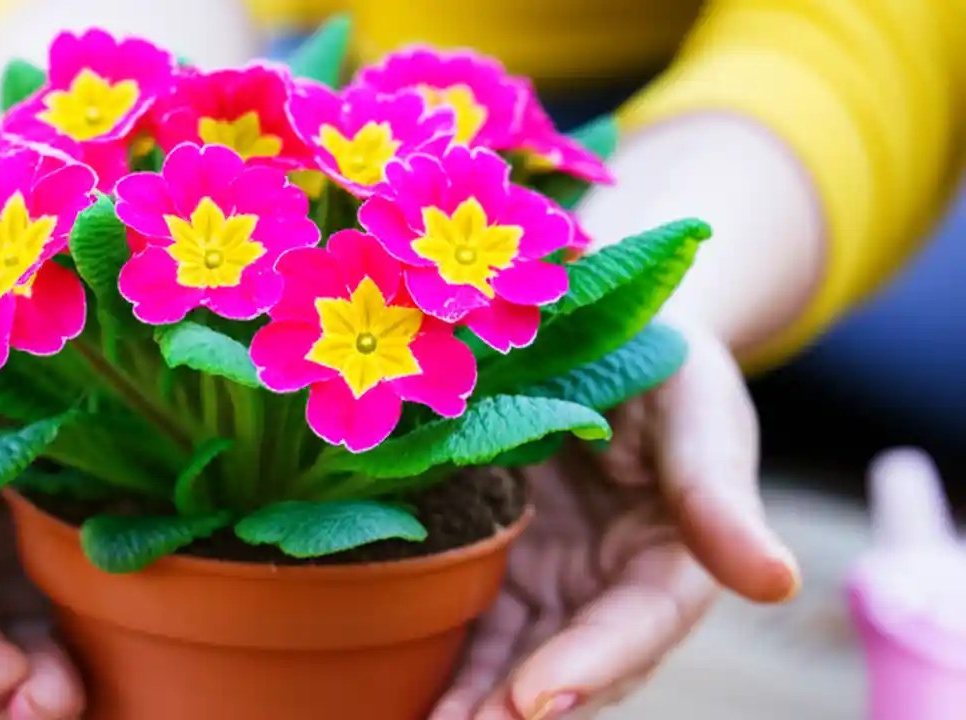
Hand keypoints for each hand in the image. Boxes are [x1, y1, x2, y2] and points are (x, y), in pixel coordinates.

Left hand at [430, 320, 799, 719]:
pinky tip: (407, 690)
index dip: (591, 665)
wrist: (606, 332)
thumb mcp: (696, 411)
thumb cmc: (665, 364)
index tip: (533, 702)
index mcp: (676, 556)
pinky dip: (450, 661)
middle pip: (575, 664)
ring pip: (520, 660)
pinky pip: (481, 624)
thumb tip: (779, 584)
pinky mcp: (512, 566)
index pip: (640, 625)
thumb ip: (719, 496)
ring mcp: (559, 581)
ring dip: (477, 704)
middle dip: (519, 710)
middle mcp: (615, 586)